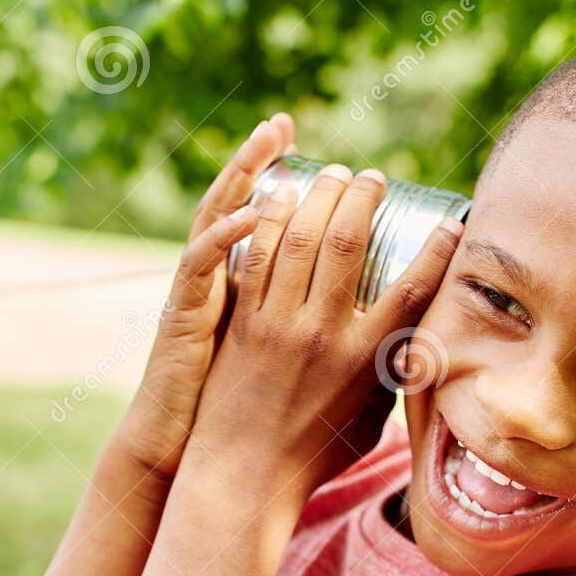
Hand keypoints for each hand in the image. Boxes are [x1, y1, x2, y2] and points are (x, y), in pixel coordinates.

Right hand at [112, 113, 295, 483]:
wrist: (185, 453)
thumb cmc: (238, 419)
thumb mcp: (281, 366)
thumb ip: (319, 341)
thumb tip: (390, 338)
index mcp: (247, 288)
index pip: (268, 221)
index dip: (283, 180)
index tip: (307, 146)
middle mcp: (222, 282)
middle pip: (243, 203)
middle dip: (264, 159)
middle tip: (285, 122)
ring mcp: (201, 294)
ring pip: (220, 217)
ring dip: (246, 173)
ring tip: (272, 137)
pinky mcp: (185, 313)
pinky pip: (202, 262)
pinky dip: (225, 233)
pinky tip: (255, 208)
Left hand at [188, 164, 461, 504]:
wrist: (244, 477)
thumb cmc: (312, 457)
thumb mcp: (368, 422)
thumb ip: (388, 380)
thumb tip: (413, 350)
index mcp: (364, 360)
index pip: (412, 289)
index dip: (438, 248)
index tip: (452, 221)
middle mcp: (323, 334)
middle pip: (348, 242)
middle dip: (364, 197)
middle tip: (373, 178)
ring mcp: (278, 325)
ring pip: (300, 239)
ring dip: (319, 195)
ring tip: (333, 174)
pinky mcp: (243, 323)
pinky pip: (257, 257)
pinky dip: (270, 220)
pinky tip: (280, 196)